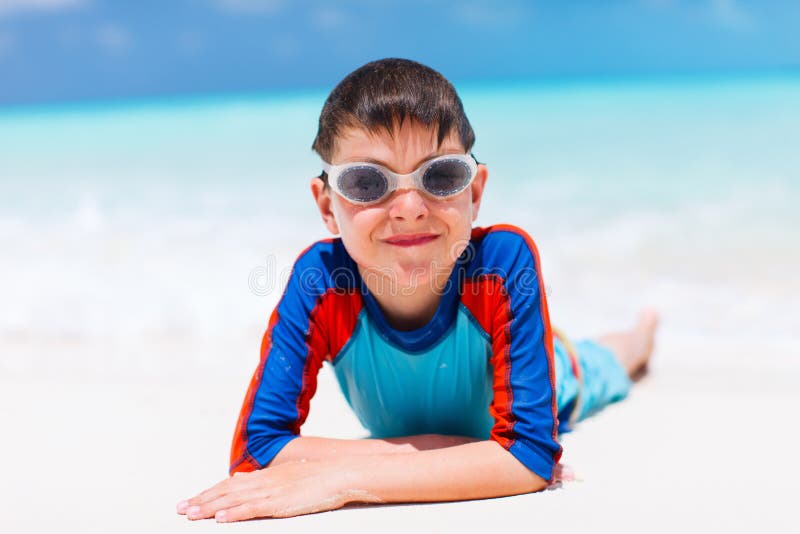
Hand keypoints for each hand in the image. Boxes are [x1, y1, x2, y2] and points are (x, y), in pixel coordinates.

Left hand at [176, 459, 381, 521]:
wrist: (341, 473)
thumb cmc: (321, 477)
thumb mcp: (291, 476)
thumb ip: (268, 480)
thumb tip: (246, 481)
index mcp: (267, 475)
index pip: (231, 484)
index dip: (210, 492)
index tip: (192, 500)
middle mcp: (264, 481)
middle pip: (225, 491)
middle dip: (201, 500)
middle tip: (180, 509)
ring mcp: (271, 491)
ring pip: (233, 499)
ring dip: (209, 507)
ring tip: (190, 515)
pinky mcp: (279, 502)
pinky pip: (252, 509)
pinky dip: (234, 513)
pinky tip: (220, 518)